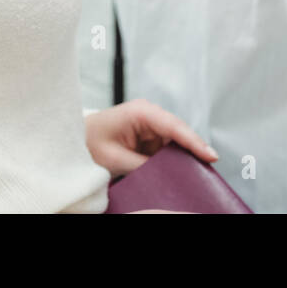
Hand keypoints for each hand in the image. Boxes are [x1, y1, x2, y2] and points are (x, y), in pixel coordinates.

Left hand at [84, 98, 217, 178]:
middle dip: (193, 151)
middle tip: (209, 171)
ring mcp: (151, 125)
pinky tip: (181, 172)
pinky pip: (168, 149)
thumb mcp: (115, 158)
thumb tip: (168, 173)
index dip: (194, 142)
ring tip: (198, 175)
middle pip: (180, 134)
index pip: (174, 127)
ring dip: (184, 158)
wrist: (75, 139)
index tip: (211, 156)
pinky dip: (174, 161)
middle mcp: (150, 115)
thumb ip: (143, 165)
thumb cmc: (90, 143)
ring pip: (177, 143)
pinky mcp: (150, 137)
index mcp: (141, 112)